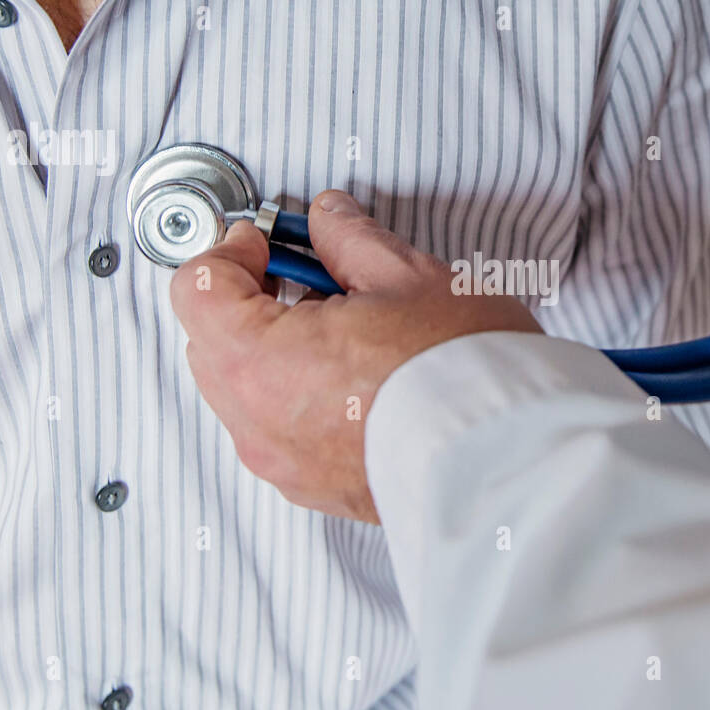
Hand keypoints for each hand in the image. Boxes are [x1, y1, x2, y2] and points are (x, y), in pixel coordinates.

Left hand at [169, 190, 542, 522]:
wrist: (513, 458)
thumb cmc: (462, 375)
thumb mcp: (407, 276)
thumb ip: (349, 239)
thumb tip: (328, 221)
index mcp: (261, 361)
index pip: (196, 289)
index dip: (230, 250)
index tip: (269, 239)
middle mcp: (258, 423)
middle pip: (210, 342)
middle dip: (249, 300)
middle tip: (309, 276)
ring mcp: (283, 465)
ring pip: (244, 390)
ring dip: (274, 349)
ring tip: (347, 328)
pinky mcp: (315, 489)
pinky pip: (280, 429)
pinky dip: (298, 395)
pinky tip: (358, 374)